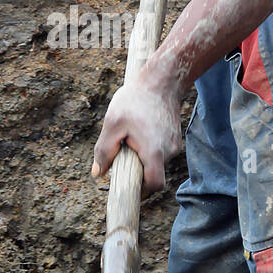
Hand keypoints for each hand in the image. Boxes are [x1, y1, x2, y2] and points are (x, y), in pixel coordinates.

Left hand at [91, 77, 182, 194]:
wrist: (161, 80)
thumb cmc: (135, 100)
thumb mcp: (112, 123)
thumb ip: (104, 151)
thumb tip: (98, 173)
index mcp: (154, 151)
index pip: (154, 185)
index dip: (142, 192)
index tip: (128, 187)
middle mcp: (168, 151)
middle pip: (153, 173)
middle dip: (137, 170)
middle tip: (123, 154)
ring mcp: (174, 144)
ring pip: (156, 161)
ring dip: (142, 156)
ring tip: (132, 136)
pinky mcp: (175, 137)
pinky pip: (160, 150)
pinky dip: (149, 147)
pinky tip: (141, 130)